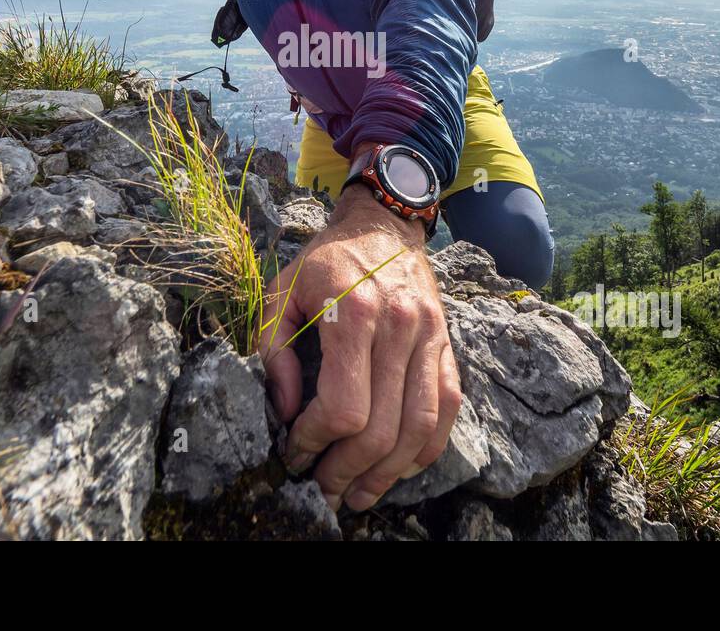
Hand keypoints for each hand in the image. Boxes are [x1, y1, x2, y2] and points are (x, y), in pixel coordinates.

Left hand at [258, 182, 461, 512]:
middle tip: (323, 489)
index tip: (294, 452)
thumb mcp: (281, 293)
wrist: (384, 224)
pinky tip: (401, 467)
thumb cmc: (325, 261)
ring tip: (360, 494)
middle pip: (382, 427)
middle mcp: (399, 327)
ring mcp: (429, 337)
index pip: (344, 406)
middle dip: (347, 469)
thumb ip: (272, 351)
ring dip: (388, 472)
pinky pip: (447, 407)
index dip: (315, 441)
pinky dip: (427, 446)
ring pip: (418, 427)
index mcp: (354, 313)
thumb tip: (285, 411)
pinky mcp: (446, 344)